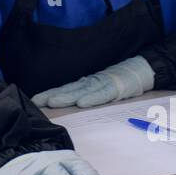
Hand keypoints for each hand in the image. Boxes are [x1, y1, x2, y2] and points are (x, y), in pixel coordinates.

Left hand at [31, 55, 154, 108]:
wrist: (141, 69)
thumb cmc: (119, 82)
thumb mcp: (99, 89)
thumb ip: (85, 95)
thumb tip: (66, 105)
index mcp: (86, 84)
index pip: (64, 89)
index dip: (49, 94)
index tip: (34, 100)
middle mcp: (91, 82)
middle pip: (68, 89)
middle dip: (51, 96)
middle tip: (36, 101)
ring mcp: (103, 83)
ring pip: (82, 91)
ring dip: (66, 97)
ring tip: (52, 102)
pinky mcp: (116, 87)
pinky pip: (103, 93)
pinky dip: (92, 98)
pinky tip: (82, 102)